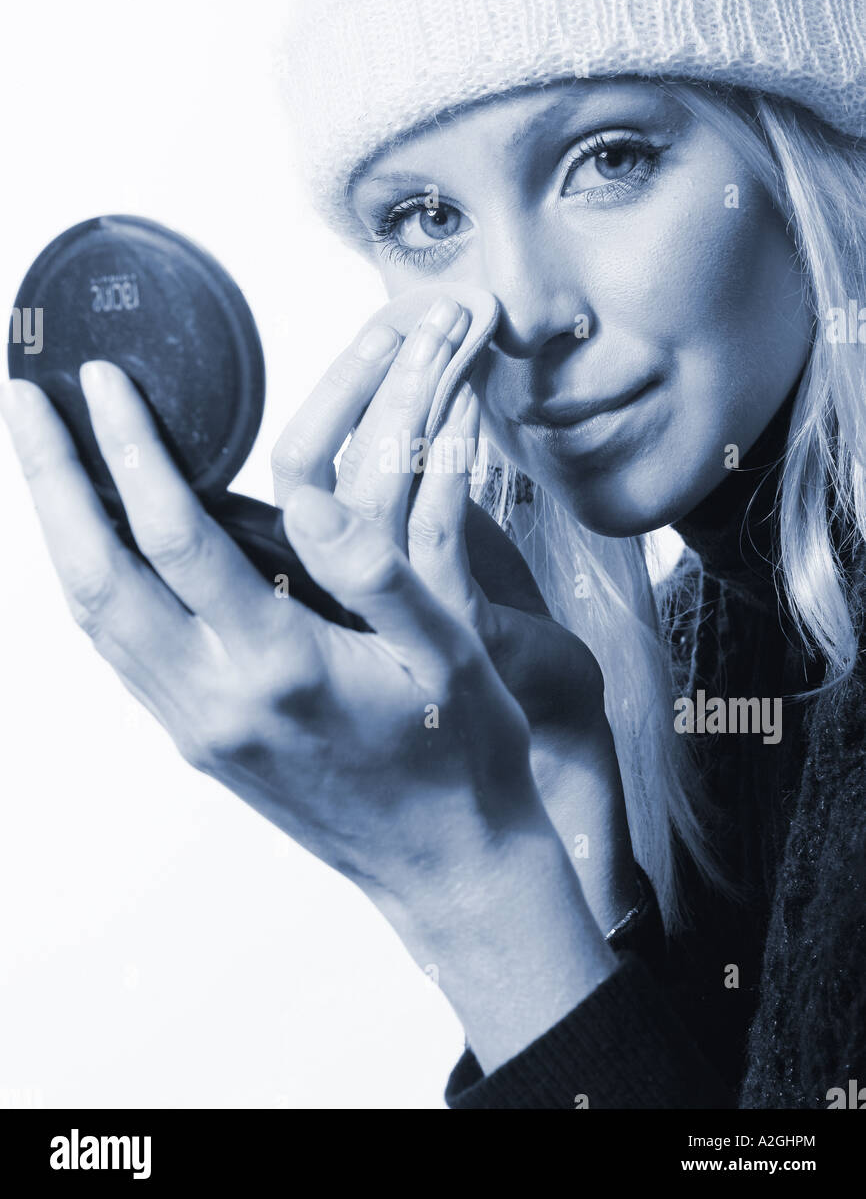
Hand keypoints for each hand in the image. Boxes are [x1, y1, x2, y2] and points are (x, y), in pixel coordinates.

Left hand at [1, 352, 616, 1071]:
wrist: (445, 864)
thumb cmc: (460, 756)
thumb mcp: (452, 654)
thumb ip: (382, 569)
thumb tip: (309, 497)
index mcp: (283, 667)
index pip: (177, 539)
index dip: (132, 450)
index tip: (104, 382)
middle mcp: (217, 701)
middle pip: (97, 578)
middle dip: (52, 481)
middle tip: (21, 400)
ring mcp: (196, 727)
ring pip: (94, 618)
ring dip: (59, 531)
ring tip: (42, 457)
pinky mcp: (196, 740)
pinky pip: (119, 649)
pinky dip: (91, 580)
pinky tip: (96, 540)